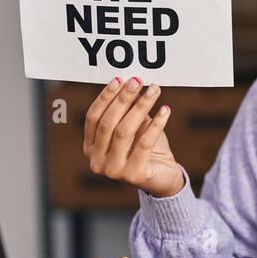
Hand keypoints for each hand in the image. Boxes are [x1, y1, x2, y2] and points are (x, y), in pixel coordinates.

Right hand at [83, 78, 185, 197]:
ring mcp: (114, 170)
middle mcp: (97, 161)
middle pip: (108, 123)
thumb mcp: (136, 126)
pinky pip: (144, 143)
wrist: (164, 178)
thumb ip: (129, 109)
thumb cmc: (146, 149)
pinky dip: (156, 124)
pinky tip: (165, 110)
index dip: (105, 98)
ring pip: (124, 132)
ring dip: (140, 107)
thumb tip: (131, 84)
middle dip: (123, 99)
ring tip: (154, 90)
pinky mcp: (134, 175)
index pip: (93, 118)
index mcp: (90, 147)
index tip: (119, 79)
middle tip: (138, 81)